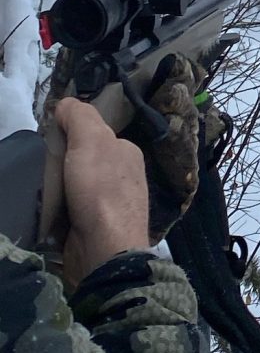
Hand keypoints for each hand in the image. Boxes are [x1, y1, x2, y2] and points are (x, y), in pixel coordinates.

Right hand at [56, 98, 149, 287]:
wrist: (105, 249)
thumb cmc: (100, 190)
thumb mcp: (92, 141)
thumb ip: (80, 117)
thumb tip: (65, 103)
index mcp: (127, 153)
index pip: (95, 135)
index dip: (70, 135)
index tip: (48, 142)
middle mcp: (123, 176)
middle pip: (82, 161)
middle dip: (61, 164)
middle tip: (40, 168)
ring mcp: (110, 204)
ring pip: (74, 186)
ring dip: (57, 188)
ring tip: (40, 189)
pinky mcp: (96, 227)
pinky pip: (71, 210)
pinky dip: (58, 209)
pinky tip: (47, 210)